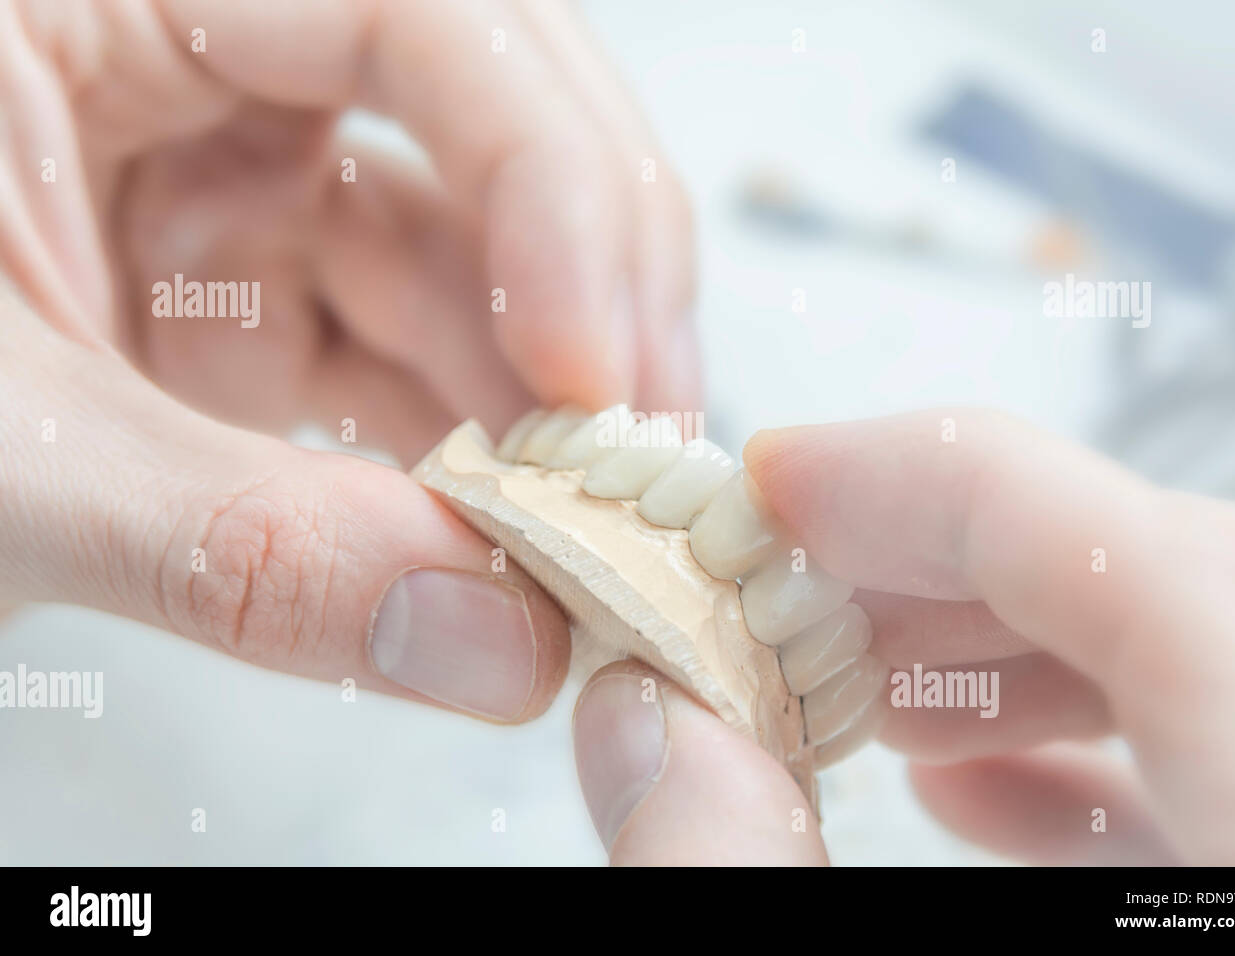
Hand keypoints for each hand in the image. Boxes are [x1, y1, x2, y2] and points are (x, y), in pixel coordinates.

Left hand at [0, 0, 697, 720]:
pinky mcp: (247, 301)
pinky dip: (471, 447)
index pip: (411, 4)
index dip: (541, 173)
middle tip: (646, 449)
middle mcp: (196, 62)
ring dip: (542, 397)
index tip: (596, 364)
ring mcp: (235, 185)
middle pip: (489, 117)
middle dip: (590, 283)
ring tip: (592, 528)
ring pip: (464, 258)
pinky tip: (508, 533)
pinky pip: (404, 350)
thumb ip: (242, 548)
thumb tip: (489, 638)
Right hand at [572, 411, 1234, 863]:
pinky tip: (973, 772)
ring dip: (1039, 632)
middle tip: (803, 574)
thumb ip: (739, 874)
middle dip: (978, 546)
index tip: (776, 481)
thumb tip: (641, 726)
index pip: (1145, 564)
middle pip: (1211, 577)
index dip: (934, 480)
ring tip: (866, 671)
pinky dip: (1114, 734)